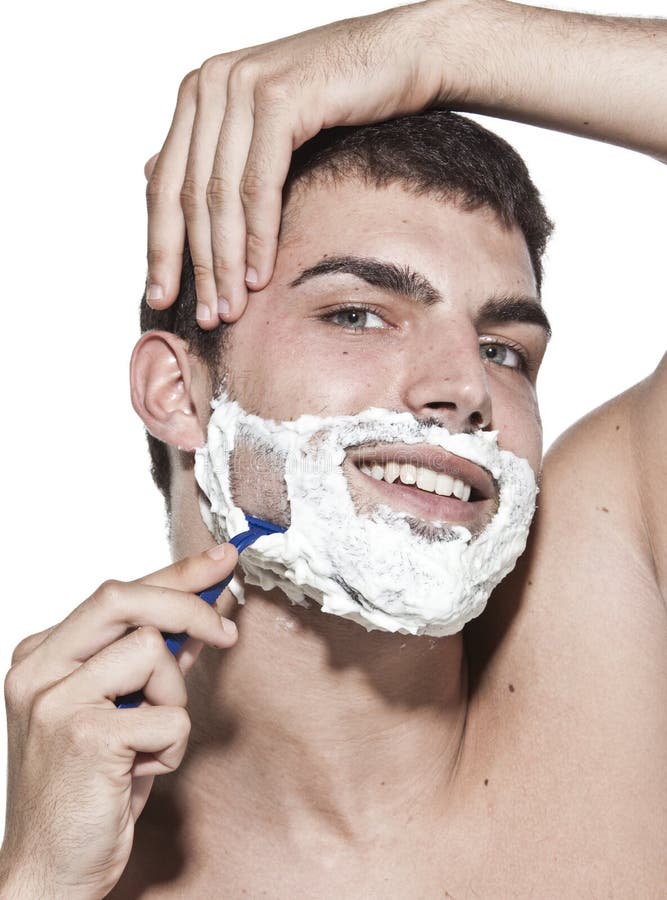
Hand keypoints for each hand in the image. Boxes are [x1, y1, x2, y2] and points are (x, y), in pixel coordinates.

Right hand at [0, 544, 237, 898]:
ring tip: (146, 744)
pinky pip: (169, 713)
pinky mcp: (84, 734)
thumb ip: (154, 657)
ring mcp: (55, 700)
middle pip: (126, 598)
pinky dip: (173, 745)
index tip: (222, 559)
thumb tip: (205, 610)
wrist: (50, 869)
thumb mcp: (122, 708)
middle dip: (188, 608)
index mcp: (42, 655)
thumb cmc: (88, 788)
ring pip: (154, 652)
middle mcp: (39, 669)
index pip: (117, 592)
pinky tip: (141, 773)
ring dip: (173, 700)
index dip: (178, 572)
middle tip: (226, 631)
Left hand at [144, 0, 665, 329]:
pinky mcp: (278, 97)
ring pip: (220, 197)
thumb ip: (217, 156)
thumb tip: (152, 177)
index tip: (159, 298)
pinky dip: (257, 238)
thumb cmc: (343, 100)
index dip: (159, 248)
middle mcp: (212, 85)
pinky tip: (259, 277)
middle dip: (193, 267)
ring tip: (230, 310)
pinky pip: (258, 186)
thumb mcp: (269, 133)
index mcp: (200, 94)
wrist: (404, 59)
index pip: (165, 185)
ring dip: (225, 263)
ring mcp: (241, 86)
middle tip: (203, 318)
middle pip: (186, 196)